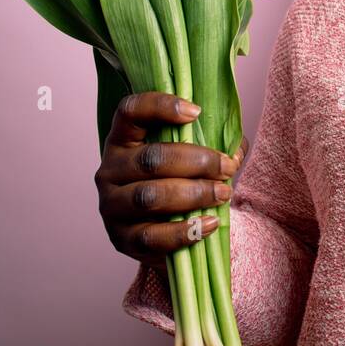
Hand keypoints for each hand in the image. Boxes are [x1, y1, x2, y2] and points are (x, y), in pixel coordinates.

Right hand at [95, 92, 248, 268]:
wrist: (165, 235)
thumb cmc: (180, 184)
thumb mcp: (194, 158)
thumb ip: (215, 145)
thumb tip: (235, 150)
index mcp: (123, 140)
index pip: (130, 111)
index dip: (159, 106)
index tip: (196, 111)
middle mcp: (109, 170)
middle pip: (151, 159)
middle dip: (197, 162)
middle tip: (228, 168)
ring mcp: (111, 206)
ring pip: (150, 196)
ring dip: (194, 194)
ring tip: (224, 194)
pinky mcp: (121, 239)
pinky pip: (152, 236)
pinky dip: (185, 231)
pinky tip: (209, 224)